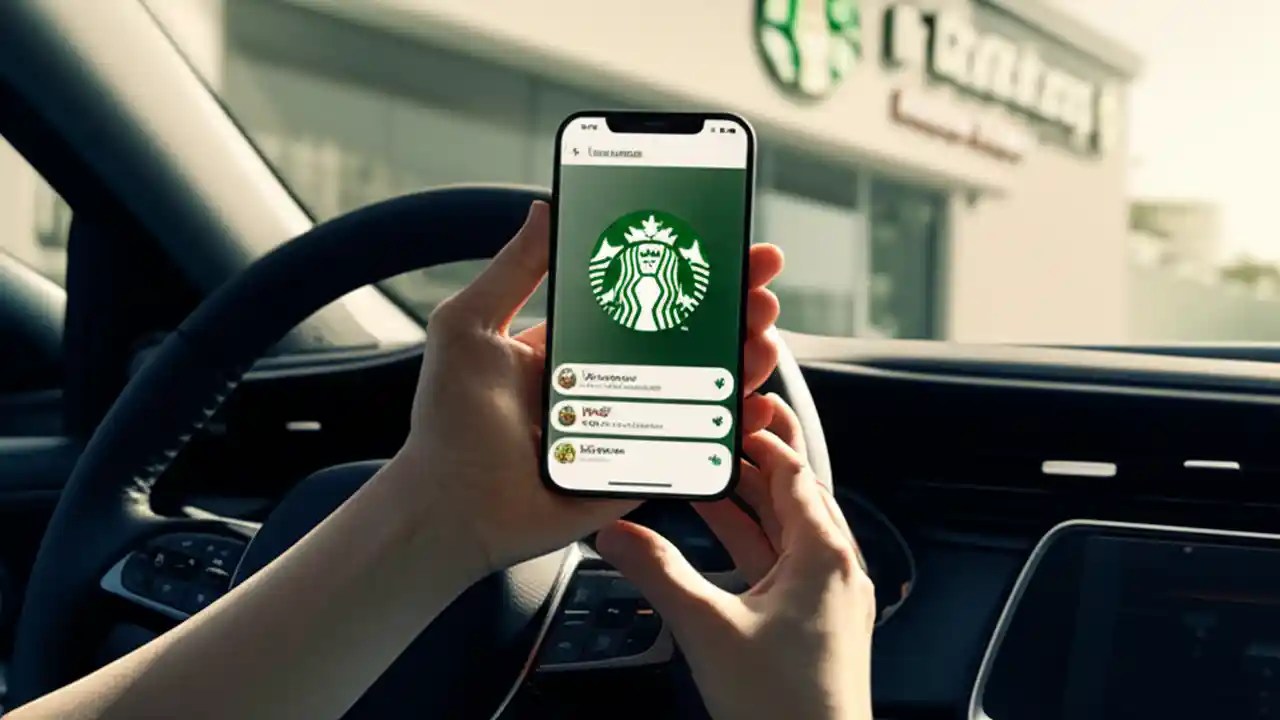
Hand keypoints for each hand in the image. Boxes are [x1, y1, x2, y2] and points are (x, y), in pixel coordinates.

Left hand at [387, 201, 785, 574]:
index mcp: (573, 345)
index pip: (643, 297)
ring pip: (702, 385)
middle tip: (759, 288)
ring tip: (762, 334)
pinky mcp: (640, 468)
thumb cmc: (448, 422)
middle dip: (731, 308)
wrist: (447, 508)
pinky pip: (696, 445)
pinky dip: (733, 423)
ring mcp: (629, 425)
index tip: (724, 242)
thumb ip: (513, 268)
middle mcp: (607, 381)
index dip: (685, 271)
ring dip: (742, 356)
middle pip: (686, 338)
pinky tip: (754, 399)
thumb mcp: (471, 326)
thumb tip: (545, 207)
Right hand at [597, 395, 875, 719]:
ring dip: (751, 504)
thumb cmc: (784, 708)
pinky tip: (722, 539)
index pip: (795, 473)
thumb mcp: (707, 628)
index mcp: (826, 556)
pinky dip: (753, 543)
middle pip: (796, 496)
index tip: (735, 412)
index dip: (762, 438)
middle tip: (721, 435)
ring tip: (710, 479)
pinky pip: (785, 565)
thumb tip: (618, 534)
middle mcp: (838, 571)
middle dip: (755, 464)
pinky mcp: (818, 625)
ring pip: (789, 532)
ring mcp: (831, 600)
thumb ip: (658, 572)